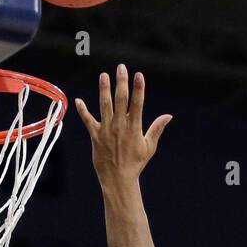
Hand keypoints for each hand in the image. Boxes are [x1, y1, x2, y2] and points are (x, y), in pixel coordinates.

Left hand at [75, 65, 172, 192]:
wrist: (118, 179)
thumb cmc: (135, 163)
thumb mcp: (149, 146)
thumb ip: (157, 129)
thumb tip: (168, 116)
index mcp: (134, 127)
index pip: (137, 103)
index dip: (138, 88)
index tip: (138, 74)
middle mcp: (120, 126)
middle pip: (121, 100)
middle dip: (121, 82)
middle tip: (121, 67)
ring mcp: (107, 130)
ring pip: (105, 106)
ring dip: (104, 90)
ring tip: (103, 76)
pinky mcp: (95, 136)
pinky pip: (88, 121)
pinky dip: (83, 111)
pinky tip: (78, 100)